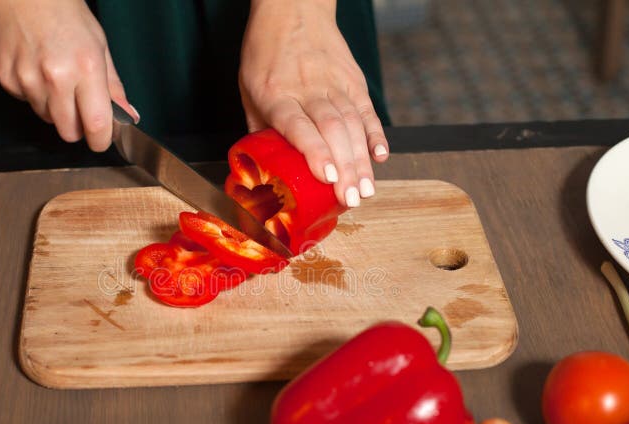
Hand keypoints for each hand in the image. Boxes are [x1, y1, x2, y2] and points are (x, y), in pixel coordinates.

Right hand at [0, 0, 138, 150]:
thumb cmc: (67, 16)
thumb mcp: (100, 48)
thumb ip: (114, 87)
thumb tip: (128, 115)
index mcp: (86, 68)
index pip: (96, 124)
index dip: (100, 140)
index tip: (101, 140)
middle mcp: (56, 76)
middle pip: (68, 132)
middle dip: (77, 128)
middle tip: (79, 109)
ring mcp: (28, 79)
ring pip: (47, 119)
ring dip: (55, 109)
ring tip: (56, 79)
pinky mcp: (8, 79)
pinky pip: (27, 103)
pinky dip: (34, 95)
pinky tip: (37, 71)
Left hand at [239, 0, 388, 207]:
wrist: (293, 7)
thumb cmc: (265, 53)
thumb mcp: (248, 90)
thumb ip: (259, 129)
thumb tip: (263, 169)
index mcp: (276, 93)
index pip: (298, 125)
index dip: (314, 151)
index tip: (326, 176)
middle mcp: (308, 88)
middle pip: (332, 130)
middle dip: (344, 168)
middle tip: (351, 199)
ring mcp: (334, 83)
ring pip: (353, 124)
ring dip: (361, 160)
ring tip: (366, 189)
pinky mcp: (353, 80)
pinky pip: (366, 110)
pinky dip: (376, 135)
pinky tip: (380, 157)